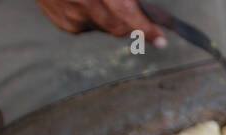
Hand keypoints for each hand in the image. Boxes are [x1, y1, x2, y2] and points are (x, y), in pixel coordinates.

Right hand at [34, 0, 167, 46]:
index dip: (146, 29)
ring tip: (100, 0)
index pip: (126, 13)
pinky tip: (85, 2)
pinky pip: (92, 28)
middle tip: (130, 10)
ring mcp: (71, 15)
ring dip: (110, 18)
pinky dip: (94, 18)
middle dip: (130, 23)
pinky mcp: (65, 24)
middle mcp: (82, 2)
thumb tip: (141, 10)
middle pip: (118, 27)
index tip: (160, 40)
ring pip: (106, 28)